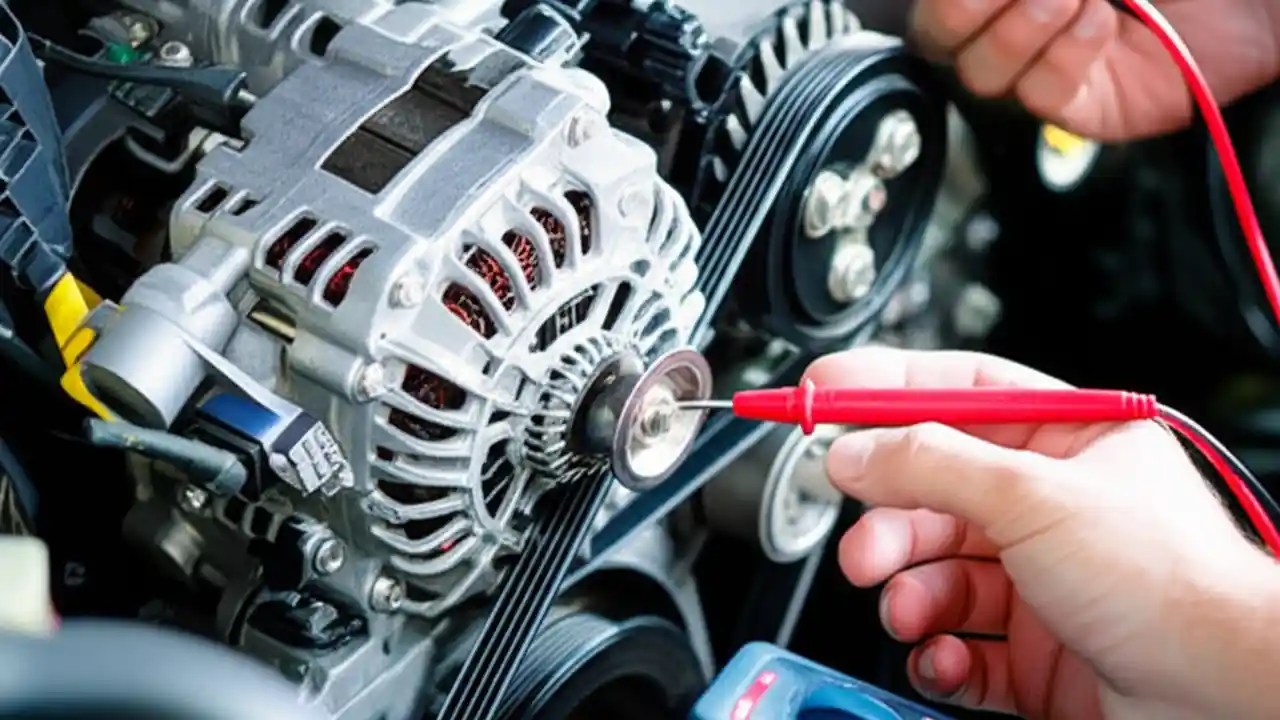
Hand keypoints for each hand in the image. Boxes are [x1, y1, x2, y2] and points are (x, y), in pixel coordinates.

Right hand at [808, 347, 1279, 718]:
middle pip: (932, 491)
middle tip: (862, 542)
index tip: (820, 391)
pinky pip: (955, 642)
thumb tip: (856, 447)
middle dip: (888, 520)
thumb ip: (930, 464)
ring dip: (908, 593)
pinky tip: (944, 656)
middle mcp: (1050, 507)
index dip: (883, 389)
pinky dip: (937, 653)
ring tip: (908, 609)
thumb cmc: (1171, 584)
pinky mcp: (1030, 653)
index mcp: (1066, 442)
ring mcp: (1039, 582)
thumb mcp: (1034, 498)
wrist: (1224, 699)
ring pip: (935, 572)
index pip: (956, 393)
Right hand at [910, 0, 1279, 140]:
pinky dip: (1064, 59)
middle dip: (966, 11)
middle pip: (940, 40)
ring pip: (983, 74)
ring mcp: (1051, 67)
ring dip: (1019, 29)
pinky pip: (1044, 98)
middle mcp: (1020, 21)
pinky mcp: (1090, 107)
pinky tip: (1102, 26)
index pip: (942, 2)